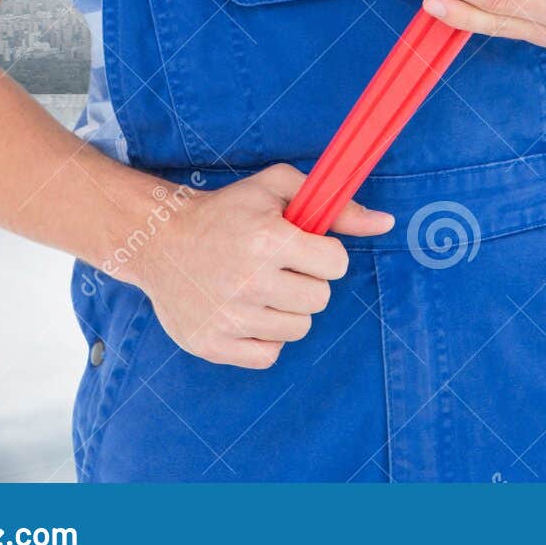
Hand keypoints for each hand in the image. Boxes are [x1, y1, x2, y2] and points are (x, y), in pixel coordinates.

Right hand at [121, 164, 393, 368]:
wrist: (159, 241)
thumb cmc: (227, 211)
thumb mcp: (278, 189)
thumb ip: (337, 207)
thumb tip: (386, 223)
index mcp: (268, 240)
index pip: (337, 265)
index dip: (325, 254)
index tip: (304, 248)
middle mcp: (249, 281)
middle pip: (320, 299)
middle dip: (307, 282)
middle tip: (278, 268)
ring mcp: (229, 318)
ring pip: (299, 329)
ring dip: (288, 310)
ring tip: (260, 288)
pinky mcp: (212, 345)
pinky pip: (269, 355)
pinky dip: (265, 337)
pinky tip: (247, 312)